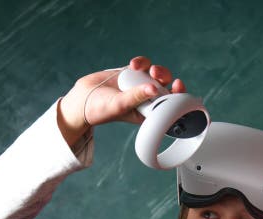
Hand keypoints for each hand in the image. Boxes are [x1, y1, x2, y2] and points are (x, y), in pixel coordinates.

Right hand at [58, 56, 186, 145]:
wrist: (83, 98)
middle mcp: (147, 98)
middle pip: (166, 86)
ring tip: (149, 70)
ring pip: (157, 73)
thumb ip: (136, 97)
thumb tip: (154, 89)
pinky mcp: (132, 73)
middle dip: (166, 78)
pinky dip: (141, 62)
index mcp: (149, 112)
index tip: (178, 86)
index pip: (170, 105)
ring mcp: (140, 84)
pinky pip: (143, 65)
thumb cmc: (101, 109)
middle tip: (157, 75)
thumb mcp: (120, 106)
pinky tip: (134, 64)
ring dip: (156, 69)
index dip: (178, 96)